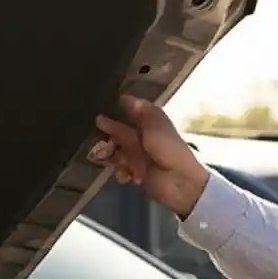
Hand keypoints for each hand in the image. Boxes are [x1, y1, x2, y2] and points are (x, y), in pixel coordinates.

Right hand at [89, 94, 208, 216]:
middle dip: (110, 137)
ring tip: (107, 159)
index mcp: (150, 121)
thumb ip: (138, 112)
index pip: (128, 112)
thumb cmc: (167, 149)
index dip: (114, 112)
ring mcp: (138, 154)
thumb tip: (124, 96)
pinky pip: (120, 168)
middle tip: (103, 143)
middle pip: (118, 132)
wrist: (178, 181)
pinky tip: (127, 175)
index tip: (99, 111)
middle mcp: (142, 136)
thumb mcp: (155, 125)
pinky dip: (121, 171)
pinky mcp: (135, 171)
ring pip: (116, 150)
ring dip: (113, 156)